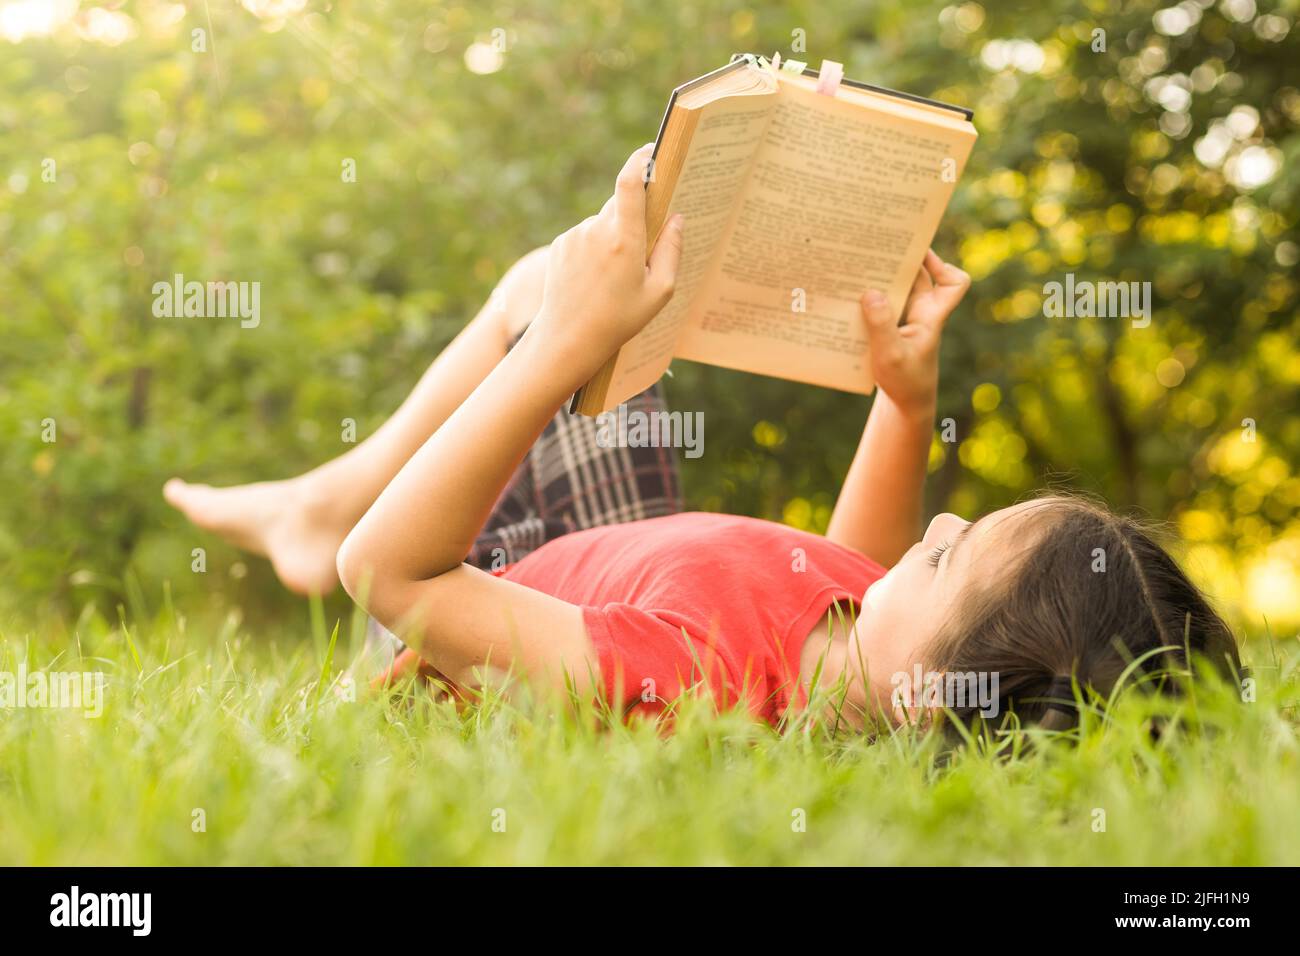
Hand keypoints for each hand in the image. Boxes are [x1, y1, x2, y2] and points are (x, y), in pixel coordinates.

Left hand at [534, 144, 684, 358]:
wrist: (567, 339)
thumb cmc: (619, 320)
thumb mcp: (659, 292)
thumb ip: (671, 250)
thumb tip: (676, 218)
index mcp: (623, 239)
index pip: (630, 183)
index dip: (641, 161)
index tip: (652, 152)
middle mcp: (596, 230)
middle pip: (621, 205)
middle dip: (635, 218)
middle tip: (643, 247)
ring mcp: (574, 236)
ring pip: (603, 223)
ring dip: (614, 239)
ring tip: (614, 278)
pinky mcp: (560, 245)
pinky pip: (586, 236)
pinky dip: (595, 249)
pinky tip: (595, 279)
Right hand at [861, 249, 969, 417]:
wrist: (906, 404)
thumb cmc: (905, 381)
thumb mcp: (890, 355)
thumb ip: (881, 325)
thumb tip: (871, 292)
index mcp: (931, 316)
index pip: (954, 284)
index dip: (942, 265)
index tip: (920, 256)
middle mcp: (921, 312)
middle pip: (918, 277)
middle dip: (899, 262)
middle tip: (873, 248)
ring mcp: (904, 320)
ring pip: (895, 289)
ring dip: (878, 280)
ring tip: (854, 266)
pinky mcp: (889, 328)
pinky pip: (879, 305)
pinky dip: (866, 299)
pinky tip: (845, 297)